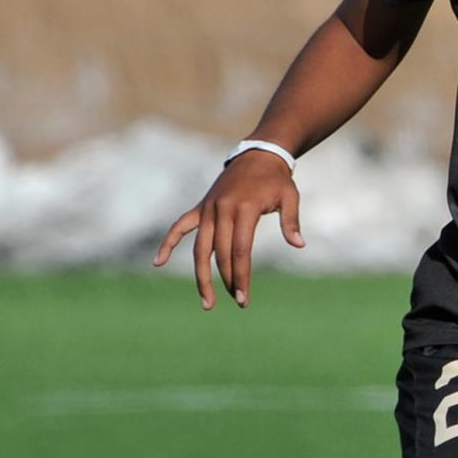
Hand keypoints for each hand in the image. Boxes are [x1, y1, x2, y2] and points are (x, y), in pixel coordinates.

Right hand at [153, 152, 305, 308]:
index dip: (241, 276)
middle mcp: (221, 210)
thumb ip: (291, 221)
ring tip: (207, 302)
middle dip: (228, 281)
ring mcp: (208, 209)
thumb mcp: (289, 197)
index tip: (244, 298)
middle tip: (238, 301)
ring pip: (200, 248)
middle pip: (220, 254)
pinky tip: (158, 262)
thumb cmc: (276, 179)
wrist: (257, 155)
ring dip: (201, 276)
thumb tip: (299, 245)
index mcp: (244, 209)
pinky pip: (180, 227)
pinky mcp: (200, 208)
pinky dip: (168, 243)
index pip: (240, 251)